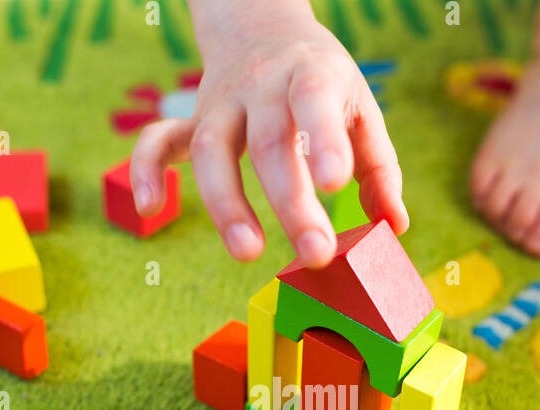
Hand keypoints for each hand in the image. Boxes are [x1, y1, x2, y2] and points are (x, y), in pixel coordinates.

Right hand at [129, 0, 407, 266]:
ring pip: (212, 149)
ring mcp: (221, 103)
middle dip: (290, 202)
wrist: (259, 25)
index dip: (324, 141)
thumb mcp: (359, 105)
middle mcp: (262, 87)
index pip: (314, 102)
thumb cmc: (320, 81)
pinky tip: (149, 208)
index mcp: (310, 75)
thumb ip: (379, 166)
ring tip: (248, 252)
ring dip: (226, 204)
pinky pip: (159, 140)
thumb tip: (393, 225)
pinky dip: (147, 170)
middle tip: (315, 253)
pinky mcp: (192, 121)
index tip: (335, 185)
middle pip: (269, 144)